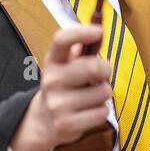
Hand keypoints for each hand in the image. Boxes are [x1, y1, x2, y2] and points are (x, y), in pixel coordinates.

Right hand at [11, 23, 112, 150]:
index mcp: (52, 61)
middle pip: (93, 67)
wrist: (43, 121)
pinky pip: (101, 113)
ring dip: (103, 95)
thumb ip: (81, 48)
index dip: (81, 32)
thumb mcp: (65, 65)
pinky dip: (100, 112)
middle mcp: (51, 80)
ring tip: (91, 97)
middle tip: (102, 75)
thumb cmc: (63, 87)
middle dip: (106, 70)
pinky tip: (88, 112)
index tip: (99, 31)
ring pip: (103, 92)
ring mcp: (57, 103)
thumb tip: (99, 26)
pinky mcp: (66, 124)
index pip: (62, 40)